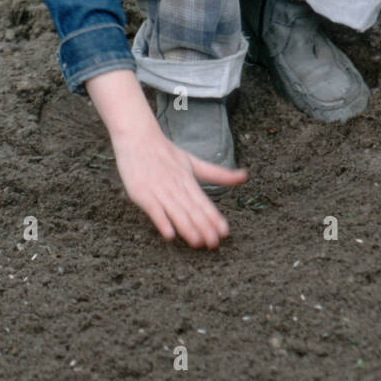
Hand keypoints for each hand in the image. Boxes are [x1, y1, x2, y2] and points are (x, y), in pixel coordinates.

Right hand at [110, 126, 247, 248]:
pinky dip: (161, 221)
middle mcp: (175, 185)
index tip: (224, 232)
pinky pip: (153, 209)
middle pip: (191, 209)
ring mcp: (158, 189)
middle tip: (214, 244)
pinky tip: (169, 234)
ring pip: (175, 211)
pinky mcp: (141, 192)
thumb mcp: (193, 162)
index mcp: (188, 179)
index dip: (214, 217)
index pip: (203, 202)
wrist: (136, 136)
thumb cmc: (165, 152)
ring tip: (197, 242)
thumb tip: (245, 176)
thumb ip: (218, 173)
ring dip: (186, 227)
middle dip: (203, 227)